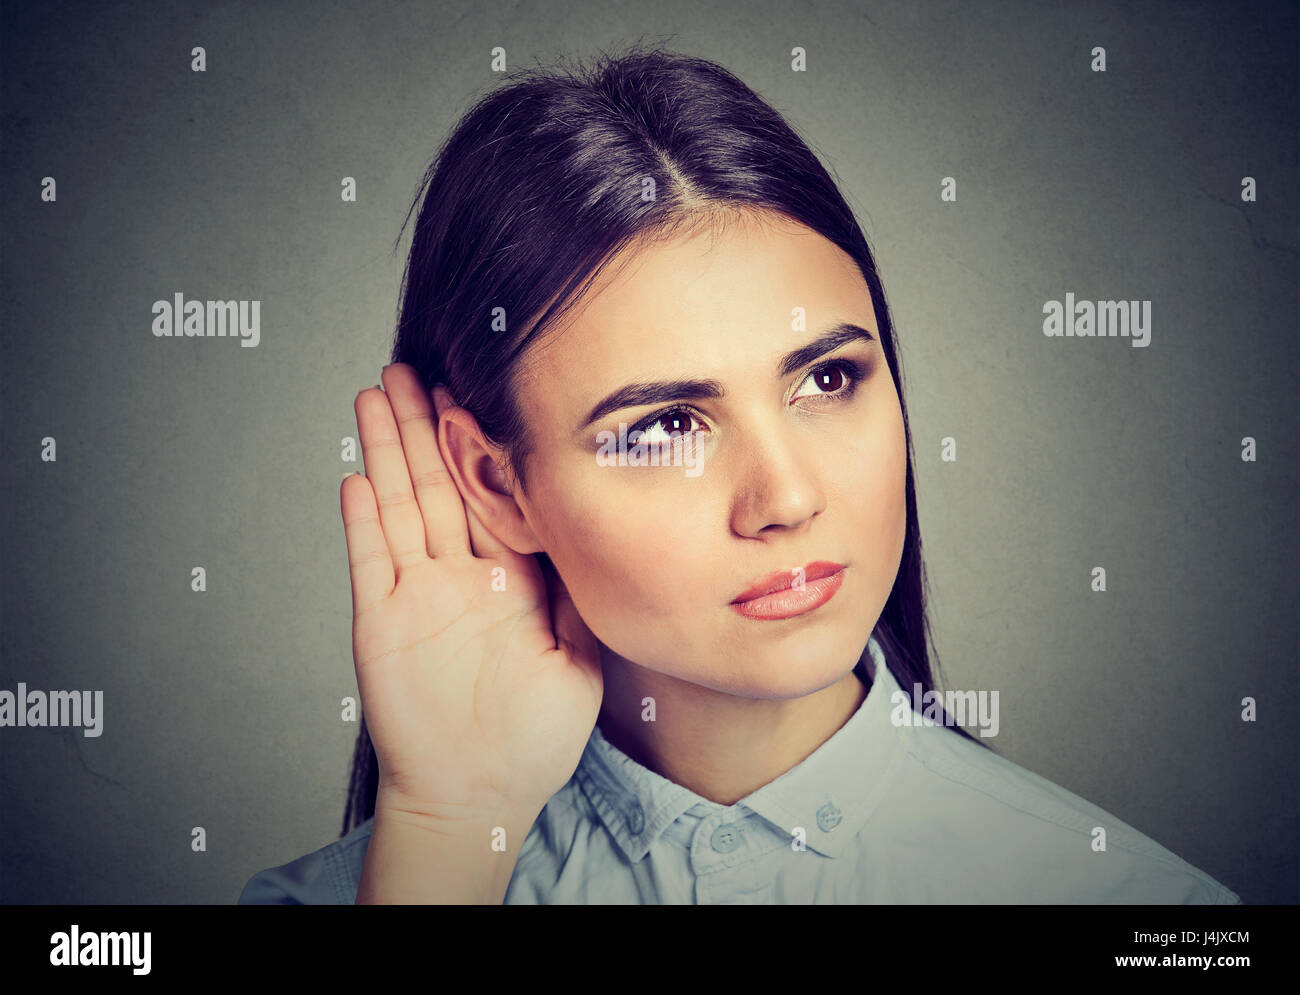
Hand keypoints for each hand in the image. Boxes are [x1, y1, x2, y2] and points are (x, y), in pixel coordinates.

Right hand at [340, 363, 602, 818]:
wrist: (480, 792)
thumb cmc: (531, 739)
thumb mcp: (579, 658)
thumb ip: (578, 597)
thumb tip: (595, 537)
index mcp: (505, 580)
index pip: (490, 496)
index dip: (480, 446)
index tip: (477, 394)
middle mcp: (458, 577)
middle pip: (437, 484)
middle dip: (424, 426)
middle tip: (413, 367)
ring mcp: (415, 595)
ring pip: (398, 505)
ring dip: (387, 451)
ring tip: (377, 395)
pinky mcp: (379, 622)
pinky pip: (369, 560)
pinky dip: (362, 520)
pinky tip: (357, 477)